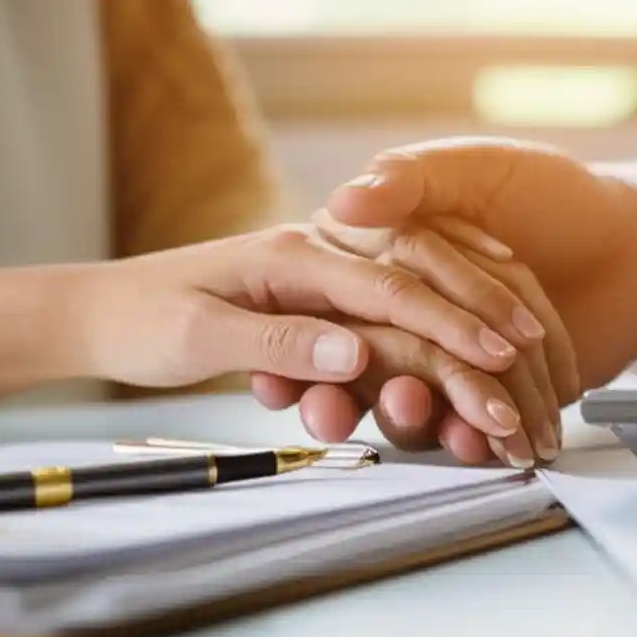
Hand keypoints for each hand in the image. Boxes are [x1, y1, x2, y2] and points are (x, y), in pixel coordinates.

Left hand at [72, 226, 523, 390]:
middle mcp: (319, 257)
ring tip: (524, 367)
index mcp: (294, 256)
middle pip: (417, 293)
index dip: (451, 326)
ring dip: (468, 336)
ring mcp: (322, 277)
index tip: (501, 359)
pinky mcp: (320, 302)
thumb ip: (277, 342)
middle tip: (529, 379)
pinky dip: (442, 326)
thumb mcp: (199, 334)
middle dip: (477, 336)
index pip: (389, 291)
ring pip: (413, 302)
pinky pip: (391, 313)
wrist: (106, 311)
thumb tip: (355, 354)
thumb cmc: (145, 319)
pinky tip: (483, 333)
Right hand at [282, 138, 636, 456]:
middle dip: (341, 393)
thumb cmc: (553, 193)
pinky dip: (472, 438)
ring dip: (407, 419)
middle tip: (332, 409)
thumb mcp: (475, 170)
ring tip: (414, 419)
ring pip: (411, 401)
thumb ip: (411, 181)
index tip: (286, 367)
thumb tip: (345, 197)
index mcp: (384, 260)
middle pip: (363, 361)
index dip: (313, 336)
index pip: (341, 304)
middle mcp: (408, 316)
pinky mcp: (489, 400)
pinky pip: (471, 428)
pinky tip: (480, 445)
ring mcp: (449, 362)